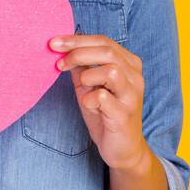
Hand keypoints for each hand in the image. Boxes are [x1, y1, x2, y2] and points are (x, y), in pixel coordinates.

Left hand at [49, 34, 148, 170]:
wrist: (122, 149)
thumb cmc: (105, 114)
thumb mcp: (90, 86)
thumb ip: (81, 67)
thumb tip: (62, 48)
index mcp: (129, 64)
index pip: (104, 41)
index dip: (77, 40)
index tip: (54, 42)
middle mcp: (135, 77)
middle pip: (108, 51)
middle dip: (78, 52)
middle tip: (59, 62)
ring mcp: (132, 96)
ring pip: (112, 70)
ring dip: (88, 76)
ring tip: (82, 87)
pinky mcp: (124, 115)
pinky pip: (104, 97)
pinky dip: (89, 98)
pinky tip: (89, 105)